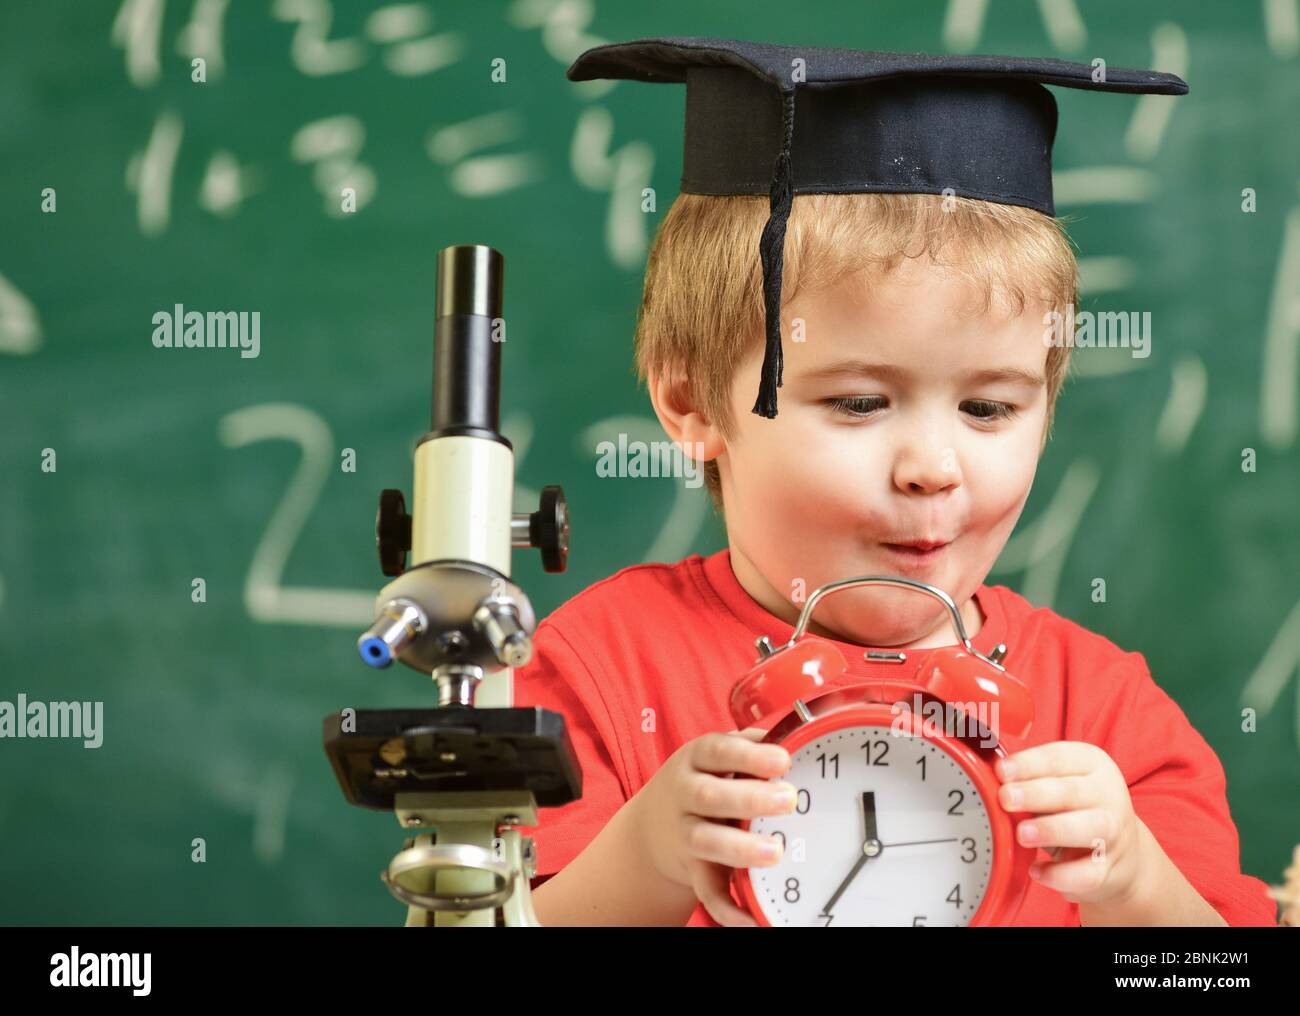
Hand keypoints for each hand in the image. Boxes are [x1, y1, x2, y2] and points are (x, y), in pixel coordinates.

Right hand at [629, 727, 794, 925]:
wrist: (652, 827)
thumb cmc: (702, 781)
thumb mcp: (715, 756)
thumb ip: (750, 744)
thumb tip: (796, 733)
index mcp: (696, 760)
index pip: (718, 750)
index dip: (748, 755)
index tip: (782, 760)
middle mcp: (685, 795)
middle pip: (710, 796)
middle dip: (749, 798)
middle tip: (788, 799)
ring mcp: (685, 834)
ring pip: (706, 841)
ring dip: (739, 848)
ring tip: (774, 852)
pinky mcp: (692, 870)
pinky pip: (707, 891)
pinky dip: (729, 909)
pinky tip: (754, 920)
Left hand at [996, 741, 1144, 905]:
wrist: (1122, 852)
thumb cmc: (1074, 807)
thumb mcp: (1056, 782)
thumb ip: (1027, 777)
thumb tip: (986, 777)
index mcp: (1091, 764)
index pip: (1058, 758)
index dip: (1028, 764)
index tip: (1001, 771)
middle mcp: (1107, 794)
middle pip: (1071, 792)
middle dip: (1035, 794)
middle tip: (1006, 798)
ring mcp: (1113, 833)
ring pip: (1088, 829)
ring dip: (1052, 830)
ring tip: (1022, 834)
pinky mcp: (1109, 869)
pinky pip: (1086, 873)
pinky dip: (1060, 875)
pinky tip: (1036, 871)